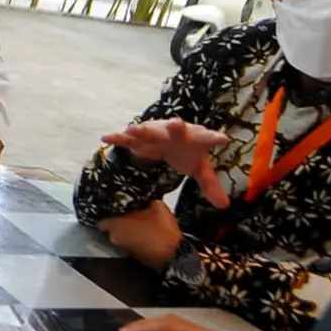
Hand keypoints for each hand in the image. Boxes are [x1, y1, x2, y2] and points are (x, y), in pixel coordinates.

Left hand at [97, 201, 181, 268]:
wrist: (175, 255)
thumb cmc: (163, 232)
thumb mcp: (157, 206)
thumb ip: (145, 200)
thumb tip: (144, 198)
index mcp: (116, 226)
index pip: (101, 219)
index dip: (107, 212)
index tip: (114, 208)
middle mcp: (115, 239)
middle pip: (112, 226)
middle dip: (121, 220)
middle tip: (133, 213)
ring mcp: (123, 249)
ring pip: (122, 235)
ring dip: (129, 229)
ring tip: (142, 222)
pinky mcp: (132, 256)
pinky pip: (130, 242)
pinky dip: (135, 238)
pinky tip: (147, 233)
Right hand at [101, 119, 229, 207]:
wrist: (168, 139)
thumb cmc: (187, 151)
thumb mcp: (199, 168)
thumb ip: (210, 185)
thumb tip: (225, 207)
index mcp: (194, 137)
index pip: (206, 138)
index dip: (214, 138)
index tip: (224, 138)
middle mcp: (175, 132)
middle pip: (175, 129)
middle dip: (174, 127)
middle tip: (175, 123)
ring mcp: (156, 133)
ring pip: (149, 131)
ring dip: (142, 130)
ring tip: (134, 129)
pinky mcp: (140, 139)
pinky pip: (128, 139)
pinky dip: (118, 138)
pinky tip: (105, 138)